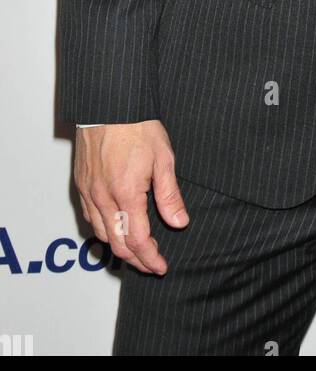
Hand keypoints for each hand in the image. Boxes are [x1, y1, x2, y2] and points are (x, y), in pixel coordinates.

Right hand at [74, 121, 188, 274]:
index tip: (161, 266)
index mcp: (125, 193)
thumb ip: (169, 195)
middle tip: (151, 263)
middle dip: (135, 259)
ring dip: (118, 247)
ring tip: (137, 250)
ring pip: (100, 234)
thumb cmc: (138, 126)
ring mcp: (88, 191)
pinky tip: (116, 228)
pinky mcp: (80, 183)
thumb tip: (179, 223)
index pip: (137, 240)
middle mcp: (102, 197)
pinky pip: (89, 217)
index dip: (150, 258)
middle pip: (116, 244)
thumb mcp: (163, 158)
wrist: (110, 103)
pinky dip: (104, 230)